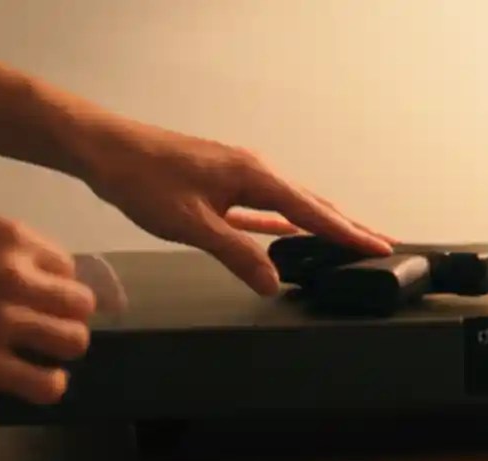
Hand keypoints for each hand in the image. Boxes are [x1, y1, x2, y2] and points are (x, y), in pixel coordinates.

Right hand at [0, 217, 95, 403]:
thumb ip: (5, 251)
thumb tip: (45, 275)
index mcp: (11, 239)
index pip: (67, 267)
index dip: (55, 284)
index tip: (38, 295)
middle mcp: (16, 277)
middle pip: (81, 304)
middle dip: (68, 315)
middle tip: (45, 324)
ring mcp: (2, 322)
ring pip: (74, 341)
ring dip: (63, 347)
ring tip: (42, 352)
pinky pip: (46, 384)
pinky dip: (51, 385)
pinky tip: (38, 379)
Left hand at [77, 119, 396, 294]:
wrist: (105, 150)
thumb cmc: (142, 178)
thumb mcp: (191, 224)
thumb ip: (235, 254)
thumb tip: (271, 283)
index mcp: (254, 176)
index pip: (312, 211)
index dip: (347, 233)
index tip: (379, 247)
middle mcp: (253, 171)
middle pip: (312, 204)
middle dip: (348, 226)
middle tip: (382, 244)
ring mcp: (238, 177)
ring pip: (290, 206)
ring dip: (320, 224)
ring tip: (349, 240)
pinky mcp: (220, 185)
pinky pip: (263, 208)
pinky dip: (284, 223)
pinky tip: (292, 235)